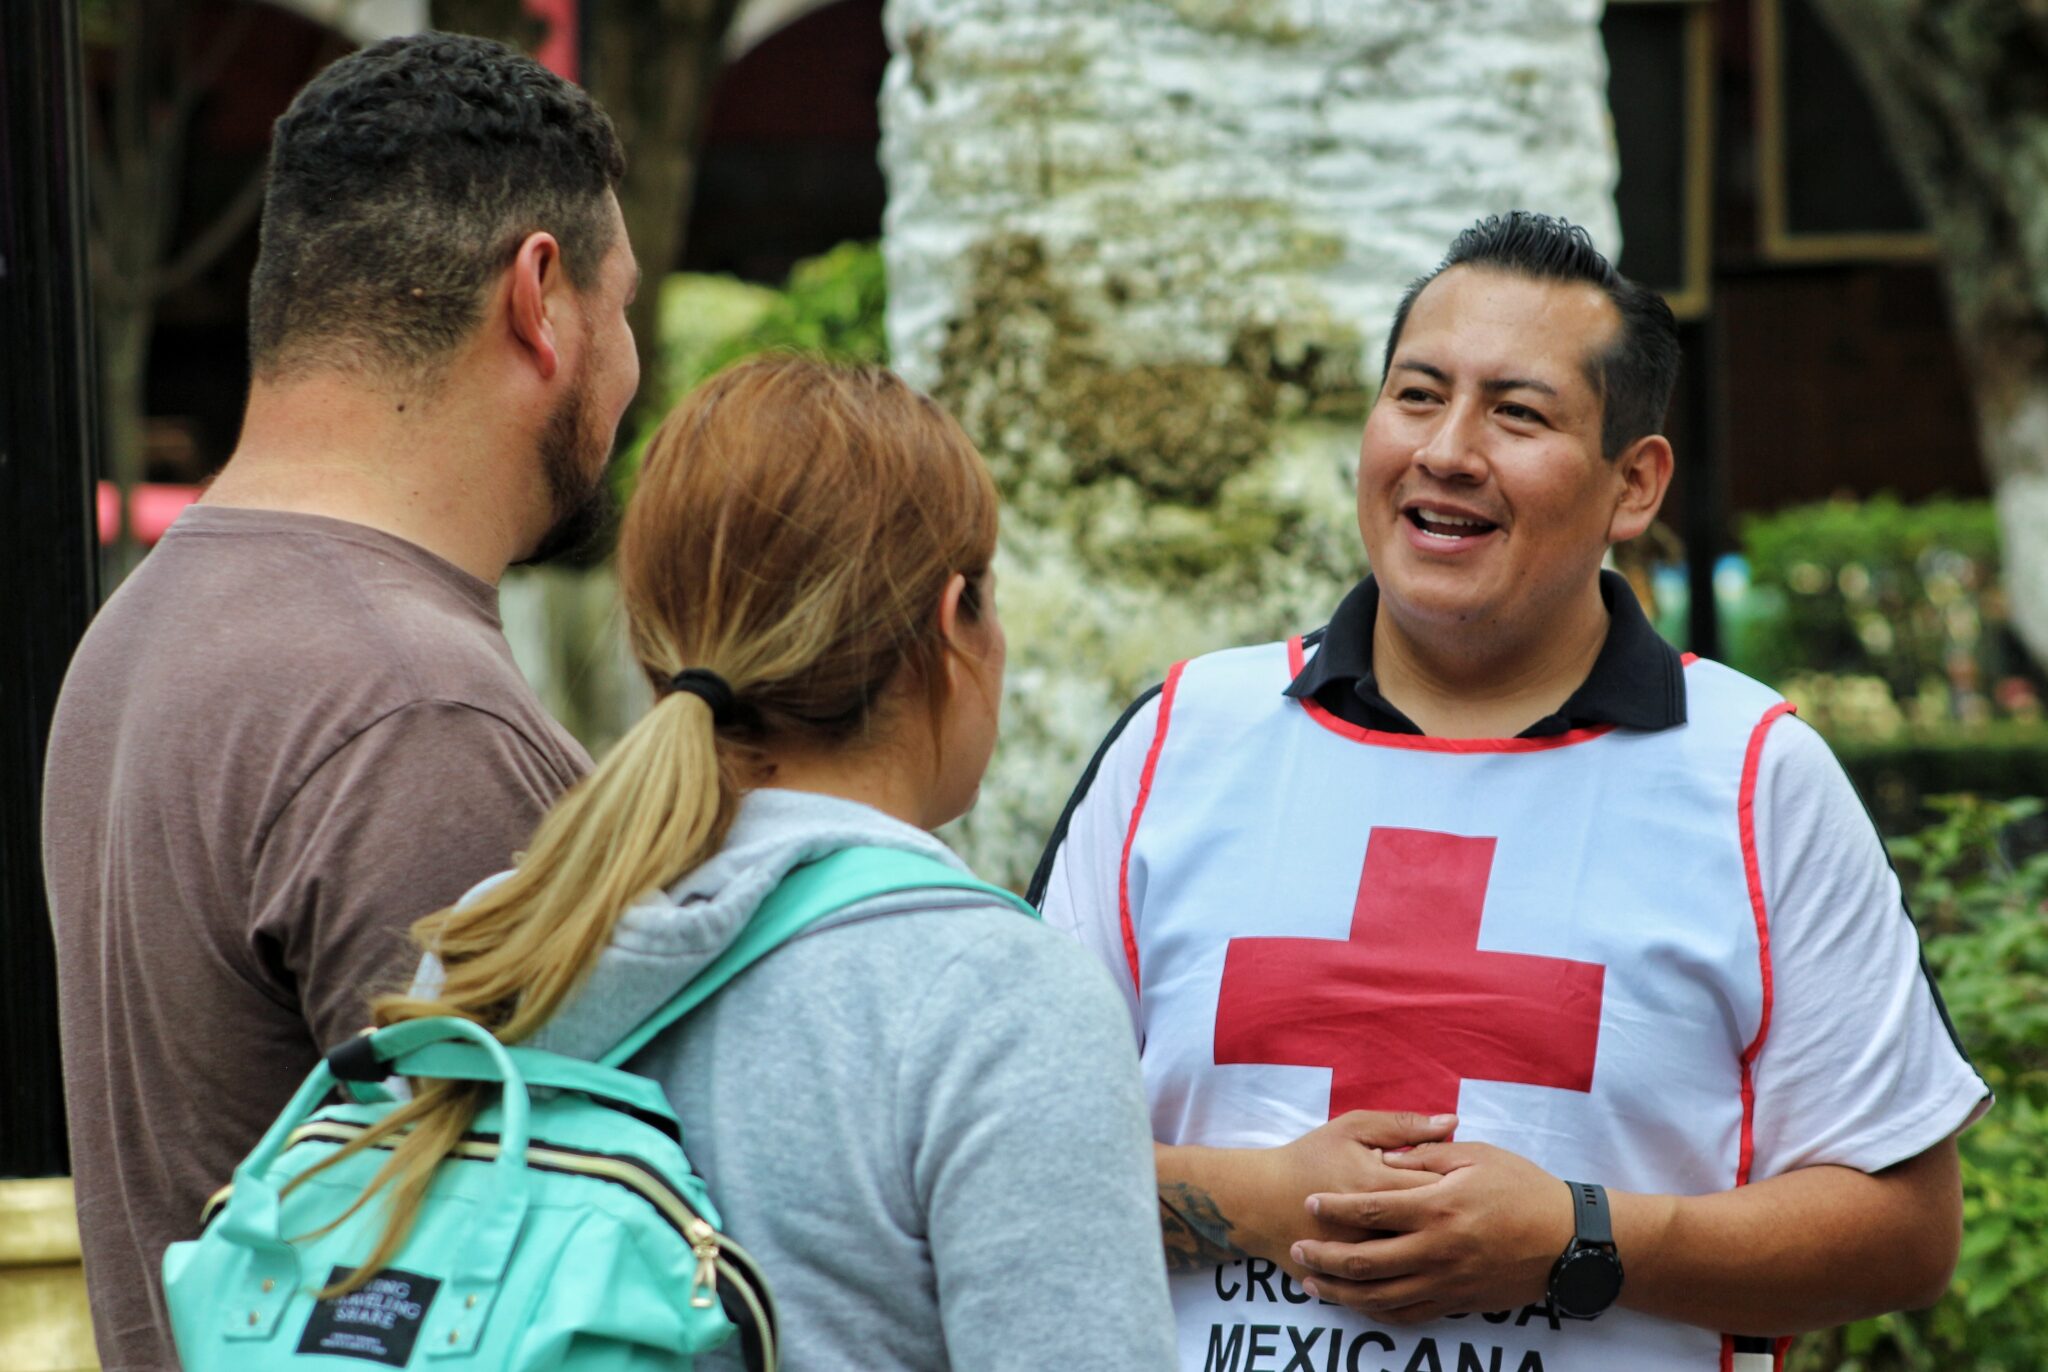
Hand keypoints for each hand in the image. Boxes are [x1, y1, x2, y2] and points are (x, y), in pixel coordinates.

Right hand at [1236, 1111, 1457, 1272]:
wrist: (1262, 1201)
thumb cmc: (1311, 1158)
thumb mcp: (1352, 1129)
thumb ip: (1402, 1125)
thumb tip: (1453, 1121)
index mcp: (1379, 1185)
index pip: (1441, 1185)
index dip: (1462, 1182)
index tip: (1467, 1178)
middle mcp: (1376, 1228)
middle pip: (1437, 1229)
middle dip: (1458, 1221)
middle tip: (1466, 1210)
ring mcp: (1365, 1260)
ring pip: (1421, 1265)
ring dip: (1440, 1253)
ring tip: (1446, 1237)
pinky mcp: (1355, 1282)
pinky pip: (1397, 1292)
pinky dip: (1417, 1281)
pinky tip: (1426, 1266)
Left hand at [1287, 1141, 1573, 1322]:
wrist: (1571, 1241)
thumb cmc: (1524, 1188)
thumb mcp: (1477, 1155)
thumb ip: (1426, 1154)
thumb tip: (1385, 1157)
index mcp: (1437, 1207)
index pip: (1370, 1210)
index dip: (1334, 1209)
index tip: (1309, 1205)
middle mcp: (1436, 1249)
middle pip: (1365, 1261)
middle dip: (1324, 1257)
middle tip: (1298, 1250)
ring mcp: (1447, 1281)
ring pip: (1381, 1296)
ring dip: (1342, 1293)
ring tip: (1313, 1285)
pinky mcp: (1459, 1302)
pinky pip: (1409, 1315)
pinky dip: (1378, 1312)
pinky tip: (1359, 1305)